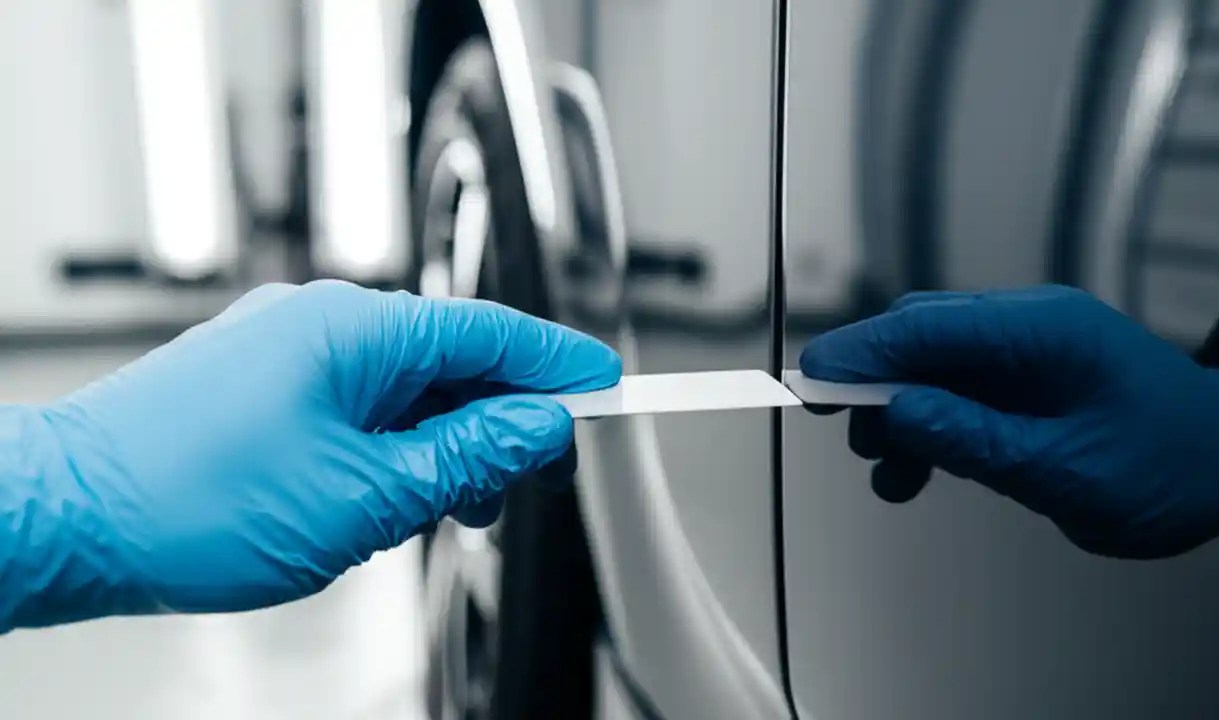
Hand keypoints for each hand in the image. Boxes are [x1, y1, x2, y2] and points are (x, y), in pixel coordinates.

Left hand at [1, 281, 619, 628]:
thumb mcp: (364, 494)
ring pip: (407, 386)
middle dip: (500, 421)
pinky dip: (394, 442)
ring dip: (444, 442)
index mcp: (357, 329)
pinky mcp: (264, 380)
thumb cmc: (189, 501)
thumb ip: (465, 456)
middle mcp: (323, 321)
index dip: (559, 366)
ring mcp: (288, 347)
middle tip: (526, 482)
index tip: (607, 388)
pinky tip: (395, 491)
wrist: (64, 517)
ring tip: (447, 509)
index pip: (494, 334)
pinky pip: (359, 398)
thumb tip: (536, 427)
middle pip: (454, 358)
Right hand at [799, 285, 1218, 557]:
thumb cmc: (1174, 466)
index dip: (859, 354)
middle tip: (843, 434)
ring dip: (894, 414)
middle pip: (916, 336)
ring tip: (886, 473)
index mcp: (1042, 330)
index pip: (925, 326)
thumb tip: (898, 413)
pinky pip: (953, 392)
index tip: (810, 383)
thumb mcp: (1070, 470)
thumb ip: (976, 439)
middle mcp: (1026, 327)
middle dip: (869, 384)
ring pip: (927, 366)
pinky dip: (924, 428)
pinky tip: (913, 471)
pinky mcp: (1021, 381)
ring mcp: (1023, 351)